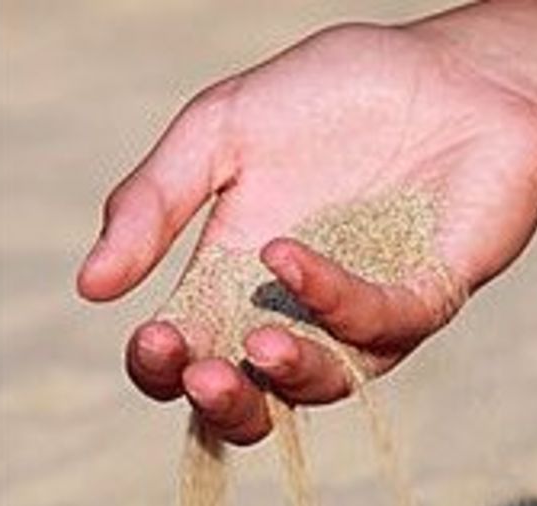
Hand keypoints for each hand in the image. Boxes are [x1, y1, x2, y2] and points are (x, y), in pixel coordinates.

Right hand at [77, 21, 536, 443]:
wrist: (445, 70)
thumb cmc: (337, 98)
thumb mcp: (220, 133)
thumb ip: (154, 202)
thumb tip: (91, 287)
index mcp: (240, 284)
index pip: (192, 357)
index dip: (165, 369)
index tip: (153, 339)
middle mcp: (302, 315)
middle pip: (257, 400)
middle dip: (226, 404)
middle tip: (200, 375)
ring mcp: (367, 316)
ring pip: (325, 384)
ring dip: (288, 375)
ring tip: (259, 344)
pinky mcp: (426, 297)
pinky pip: (383, 321)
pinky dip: (337, 300)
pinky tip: (291, 257)